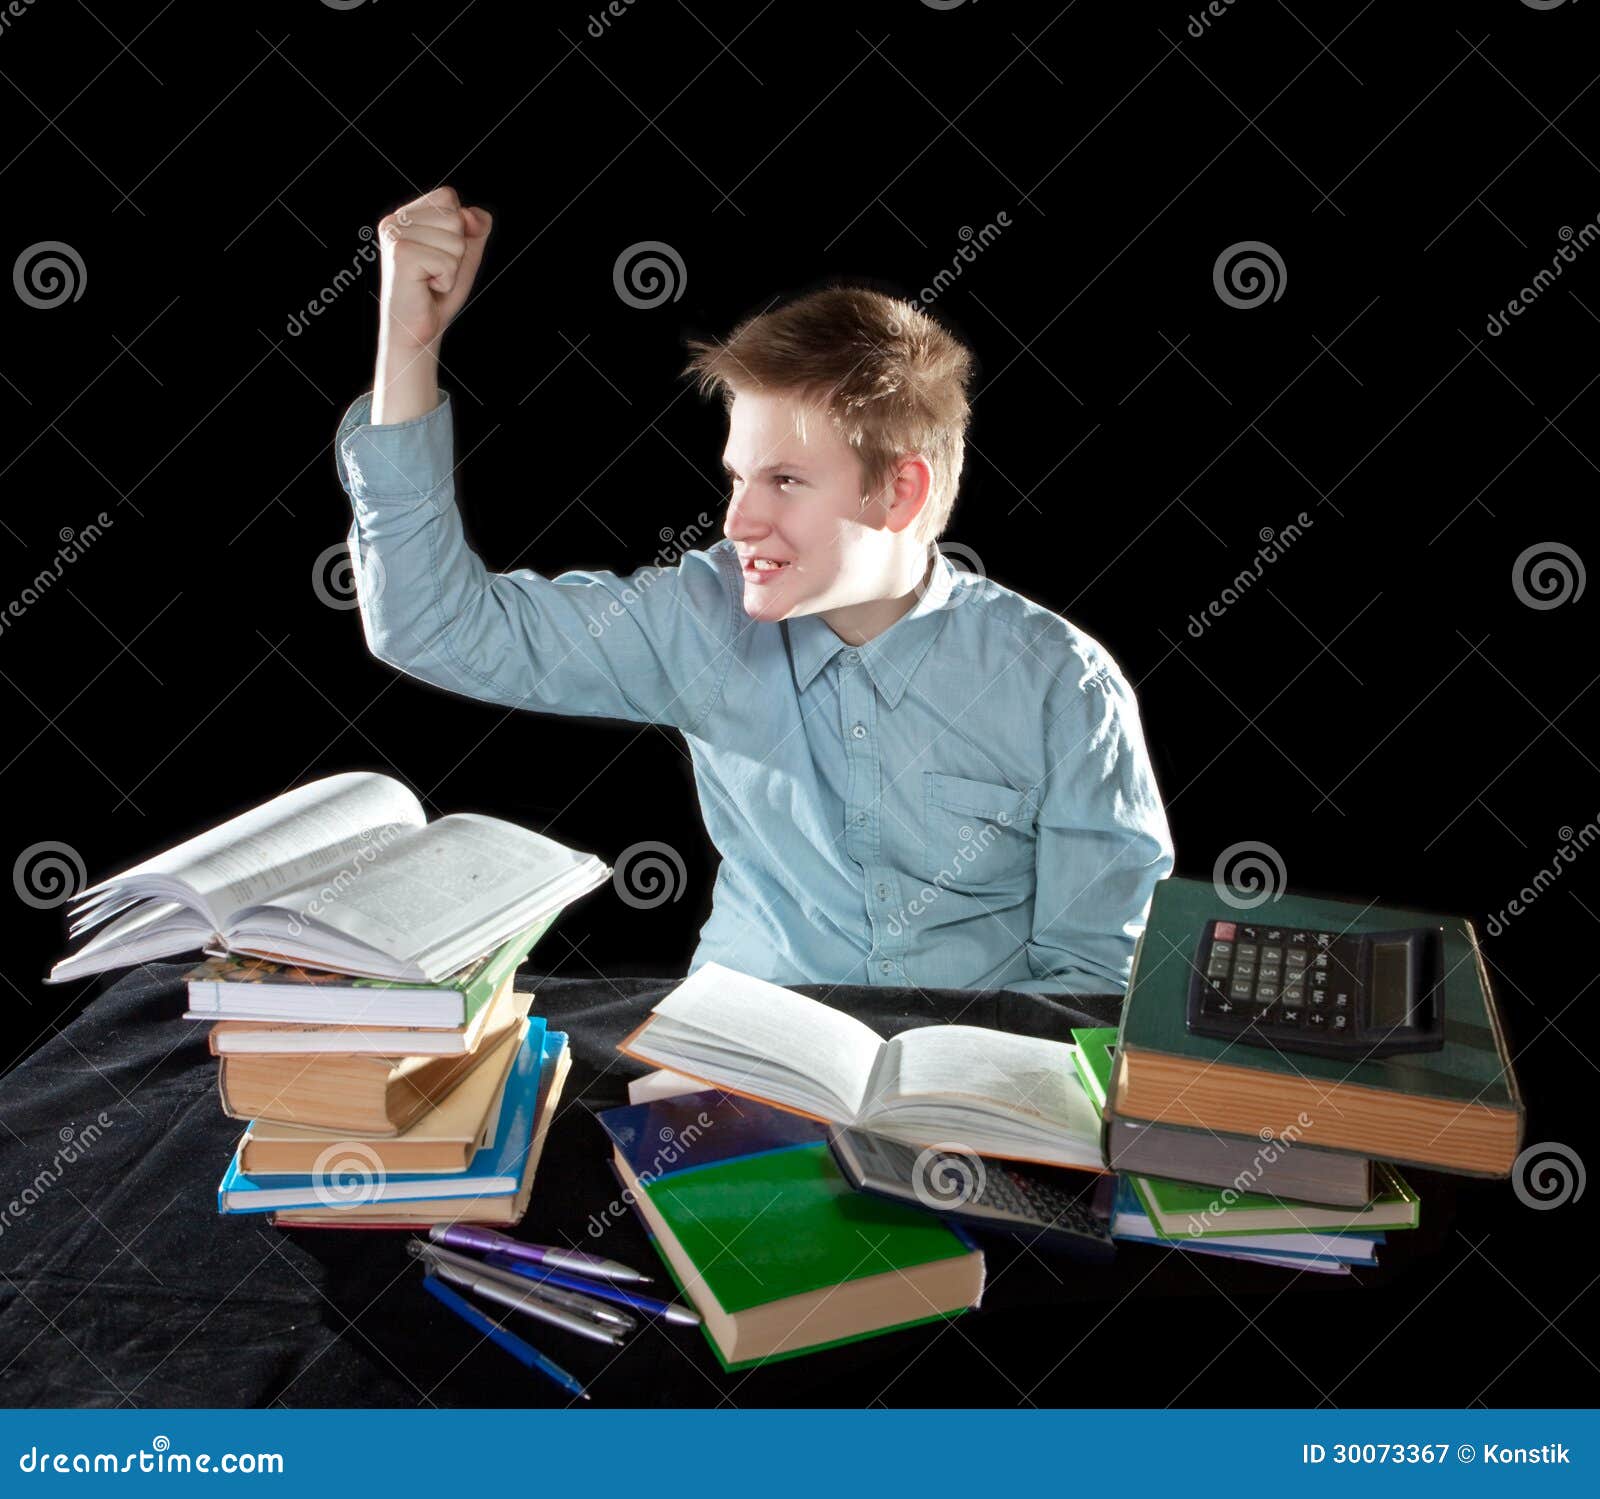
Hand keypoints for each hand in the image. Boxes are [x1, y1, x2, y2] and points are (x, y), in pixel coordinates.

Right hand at [376, 185, 492, 350]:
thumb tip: (471, 214)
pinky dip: (446, 281)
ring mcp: (395, 235)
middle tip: (433, 272)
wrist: (417, 331)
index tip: (437, 255)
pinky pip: (449, 261)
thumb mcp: (464, 254)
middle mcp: (394, 220)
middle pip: (455, 218)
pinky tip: (426, 288)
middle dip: (456, 252)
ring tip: (429, 280)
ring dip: (451, 268)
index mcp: (405, 215)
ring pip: (455, 240)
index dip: (458, 230)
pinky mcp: (401, 254)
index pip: (448, 197)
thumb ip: (476, 227)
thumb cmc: (437, 294)